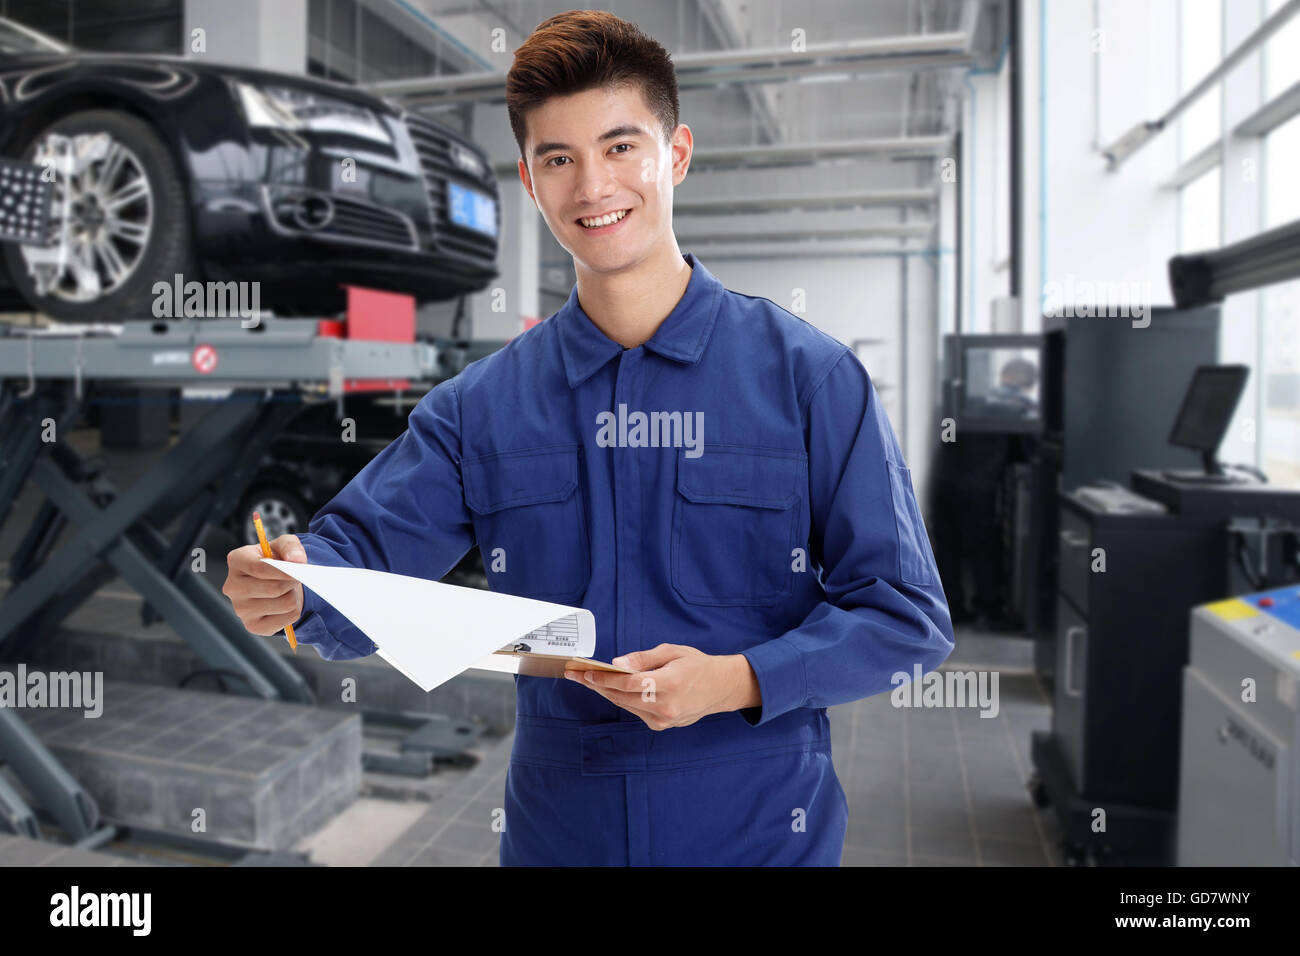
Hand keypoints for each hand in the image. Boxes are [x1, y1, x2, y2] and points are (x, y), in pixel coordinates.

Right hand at [222, 534, 306, 635]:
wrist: (275, 580)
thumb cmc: (277, 560)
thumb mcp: (284, 545)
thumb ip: (291, 547)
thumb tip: (297, 560)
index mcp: (236, 560)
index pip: (258, 568)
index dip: (282, 571)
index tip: (299, 570)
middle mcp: (232, 586)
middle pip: (273, 589)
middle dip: (292, 583)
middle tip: (296, 577)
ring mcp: (240, 609)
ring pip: (284, 604)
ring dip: (294, 596)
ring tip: (288, 589)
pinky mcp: (252, 625)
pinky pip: (286, 619)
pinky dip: (294, 611)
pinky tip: (285, 603)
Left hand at [566, 643, 760, 730]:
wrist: (721, 688)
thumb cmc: (697, 665)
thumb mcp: (672, 652)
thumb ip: (644, 658)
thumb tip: (618, 662)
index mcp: (670, 684)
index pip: (628, 683)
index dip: (604, 678)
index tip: (585, 672)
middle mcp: (666, 706)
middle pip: (622, 696)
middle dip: (596, 685)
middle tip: (576, 675)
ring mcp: (663, 720)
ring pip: (625, 705)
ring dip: (605, 693)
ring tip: (587, 680)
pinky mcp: (662, 725)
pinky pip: (635, 711)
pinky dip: (622, 699)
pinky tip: (609, 689)